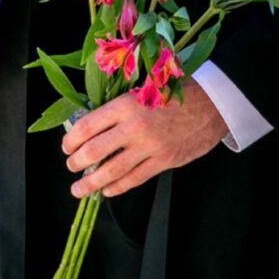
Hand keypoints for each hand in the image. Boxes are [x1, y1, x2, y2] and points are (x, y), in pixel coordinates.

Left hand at [60, 82, 228, 198]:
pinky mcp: (163, 161)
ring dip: (90, 183)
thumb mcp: (143, 88)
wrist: (212, 104)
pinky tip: (107, 191)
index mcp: (126, 104)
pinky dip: (117, 187)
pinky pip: (134, 179)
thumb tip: (90, 124)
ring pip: (111, 171)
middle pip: (94, 151)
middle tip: (70, 166)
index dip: (71, 139)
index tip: (66, 146)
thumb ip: (119, 105)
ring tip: (79, 189)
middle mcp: (134, 126)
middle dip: (76, 162)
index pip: (87, 126)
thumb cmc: (176, 92)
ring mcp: (149, 147)